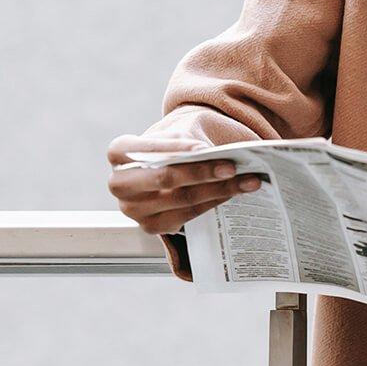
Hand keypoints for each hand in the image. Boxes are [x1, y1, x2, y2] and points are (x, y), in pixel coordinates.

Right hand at [106, 133, 262, 234]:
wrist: (161, 172)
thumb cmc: (167, 151)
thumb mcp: (172, 138)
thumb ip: (185, 142)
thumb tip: (213, 154)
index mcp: (119, 152)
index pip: (148, 148)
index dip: (177, 148)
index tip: (205, 148)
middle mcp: (119, 183)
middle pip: (165, 177)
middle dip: (202, 172)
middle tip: (232, 167)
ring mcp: (132, 209)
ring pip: (182, 199)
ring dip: (219, 189)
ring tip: (247, 180)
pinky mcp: (150, 227)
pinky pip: (188, 215)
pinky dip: (213, 202)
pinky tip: (233, 193)